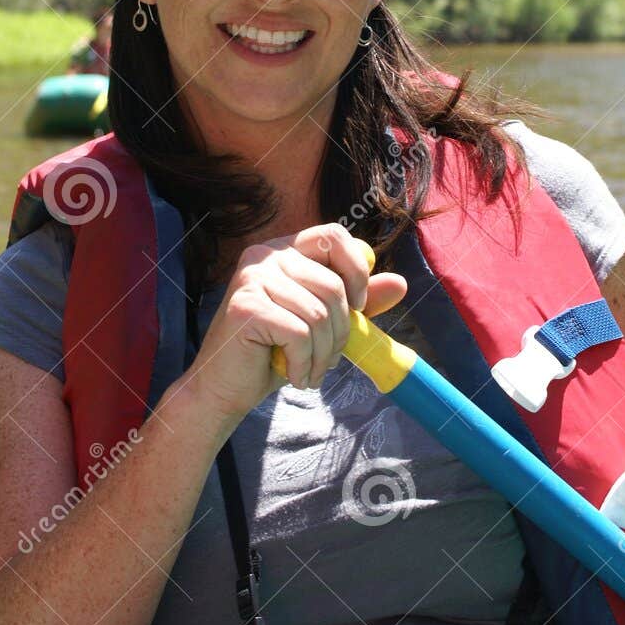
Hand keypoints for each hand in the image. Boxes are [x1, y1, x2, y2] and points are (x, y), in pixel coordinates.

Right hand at [186, 223, 407, 426]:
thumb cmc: (273, 354)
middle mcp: (264, 255)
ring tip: (310, 371)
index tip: (357, 309)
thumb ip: (357, 303)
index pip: (334, 235)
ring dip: (323, 354)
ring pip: (319, 313)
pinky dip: (305, 364)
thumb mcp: (322, 325)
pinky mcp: (246, 306)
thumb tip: (401, 283)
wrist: (223, 389)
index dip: (356, 272)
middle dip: (342, 331)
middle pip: (332, 284)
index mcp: (282, 250)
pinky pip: (300, 334)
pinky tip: (294, 376)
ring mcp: (252, 278)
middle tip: (329, 359)